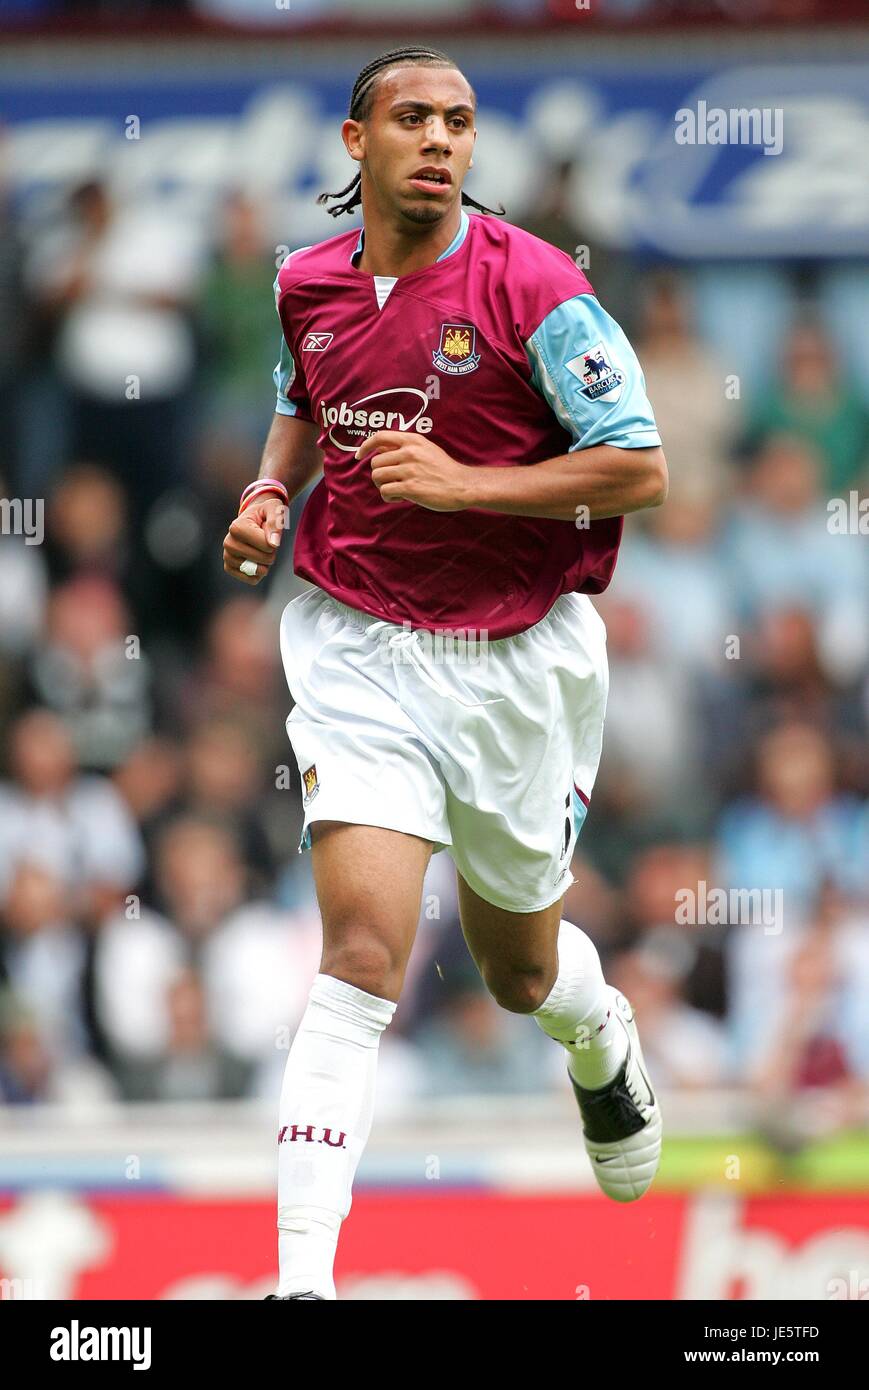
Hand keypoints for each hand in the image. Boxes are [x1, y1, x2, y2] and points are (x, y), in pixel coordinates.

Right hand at [222, 496, 286, 584]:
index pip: (267, 546)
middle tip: (266, 541)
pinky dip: (260, 573)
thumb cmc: (264, 514)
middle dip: (271, 552)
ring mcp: (227, 557)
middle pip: (264, 559)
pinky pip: (252, 580)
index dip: (275, 541)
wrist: (251, 520)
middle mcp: (228, 543)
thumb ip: (275, 522)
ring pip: (259, 571)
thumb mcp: (273, 509)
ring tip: (260, 549)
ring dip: (266, 562)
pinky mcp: (229, 568)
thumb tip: (274, 543)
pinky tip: (257, 560)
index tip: (268, 532)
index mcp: (237, 527)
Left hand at [355, 430, 473, 511]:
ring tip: (397, 491)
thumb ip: (404, 446)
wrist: (463, 485)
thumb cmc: (444, 470)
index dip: (365, 446)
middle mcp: (410, 452)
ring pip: (377, 477)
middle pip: (375, 462)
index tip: (359, 455)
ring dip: (383, 486)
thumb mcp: (426, 449)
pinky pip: (385, 491)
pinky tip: (401, 498)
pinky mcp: (411, 488)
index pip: (380, 436)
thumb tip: (379, 448)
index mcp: (413, 441)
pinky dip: (389, 497)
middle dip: (379, 475)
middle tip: (391, 482)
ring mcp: (410, 470)